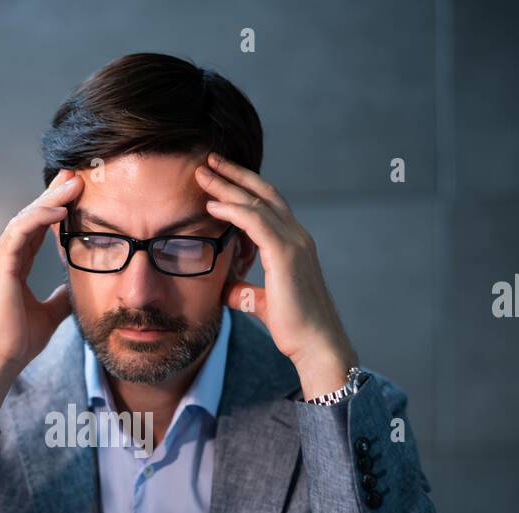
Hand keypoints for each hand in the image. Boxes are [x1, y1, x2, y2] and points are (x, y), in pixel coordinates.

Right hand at [0, 171, 81, 425]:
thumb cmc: (16, 342)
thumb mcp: (48, 314)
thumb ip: (60, 298)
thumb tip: (76, 291)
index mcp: (12, 265)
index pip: (36, 228)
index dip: (55, 208)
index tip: (76, 192)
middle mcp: (1, 255)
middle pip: (31, 215)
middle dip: (53, 193)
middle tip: (75, 174)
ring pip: (26, 217)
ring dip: (51, 198)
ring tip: (73, 183)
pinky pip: (21, 231)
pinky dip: (41, 217)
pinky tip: (61, 209)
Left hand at [195, 153, 357, 398]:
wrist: (316, 345)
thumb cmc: (294, 328)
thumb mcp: (260, 303)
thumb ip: (244, 291)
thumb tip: (225, 289)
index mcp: (294, 244)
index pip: (267, 204)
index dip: (243, 187)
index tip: (217, 176)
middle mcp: (298, 236)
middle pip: (263, 193)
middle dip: (234, 175)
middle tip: (207, 160)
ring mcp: (295, 243)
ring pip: (258, 203)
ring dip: (228, 185)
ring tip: (203, 173)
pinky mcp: (287, 255)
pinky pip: (256, 223)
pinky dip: (234, 210)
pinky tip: (213, 205)